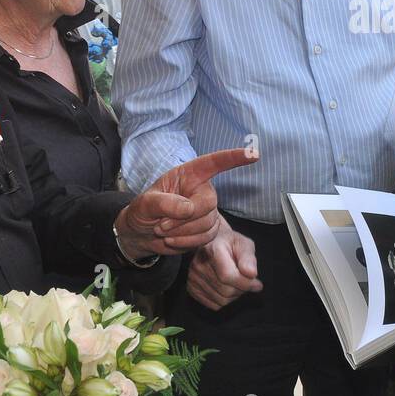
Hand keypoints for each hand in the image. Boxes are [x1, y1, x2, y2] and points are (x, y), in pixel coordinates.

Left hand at [115, 148, 257, 258]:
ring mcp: (206, 210)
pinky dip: (186, 242)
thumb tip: (188, 209)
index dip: (234, 157)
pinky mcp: (207, 229)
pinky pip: (206, 237)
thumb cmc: (142, 211)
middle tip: (161, 224)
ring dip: (182, 232)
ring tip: (163, 230)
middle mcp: (201, 190)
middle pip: (209, 203)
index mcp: (189, 174)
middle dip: (185, 218)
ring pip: (208, 223)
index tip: (253, 154)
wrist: (141, 234)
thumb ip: (164, 203)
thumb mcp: (144, 204)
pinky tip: (172, 240)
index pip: (214, 163)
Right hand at [187, 217, 263, 310]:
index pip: (228, 275)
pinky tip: (227, 287)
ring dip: (235, 296)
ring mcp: (193, 277)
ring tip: (237, 283)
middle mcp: (199, 264)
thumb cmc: (231, 243)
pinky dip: (225, 300)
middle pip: (226, 290)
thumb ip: (249, 258)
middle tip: (248, 282)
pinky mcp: (192, 288)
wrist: (211, 243)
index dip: (245, 283)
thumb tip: (252, 274)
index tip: (257, 283)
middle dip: (242, 289)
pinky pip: (214, 305)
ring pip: (221, 300)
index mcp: (213, 249)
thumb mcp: (244, 244)